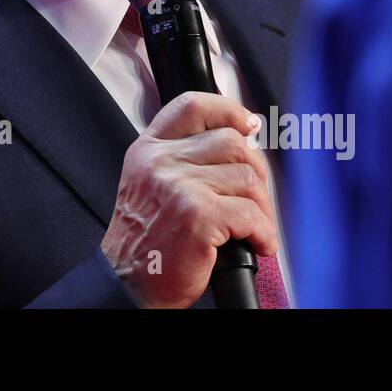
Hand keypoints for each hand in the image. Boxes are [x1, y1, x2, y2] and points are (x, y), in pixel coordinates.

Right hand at [101, 91, 277, 308]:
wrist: (128, 284)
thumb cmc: (146, 240)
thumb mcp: (150, 183)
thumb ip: (182, 157)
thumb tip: (238, 138)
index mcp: (148, 150)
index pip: (192, 106)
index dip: (227, 110)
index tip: (247, 123)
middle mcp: (161, 162)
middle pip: (232, 142)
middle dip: (255, 171)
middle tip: (254, 198)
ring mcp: (178, 186)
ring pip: (247, 177)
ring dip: (261, 207)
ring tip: (253, 227)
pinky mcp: (198, 216)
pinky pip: (251, 214)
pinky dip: (263, 233)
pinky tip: (257, 243)